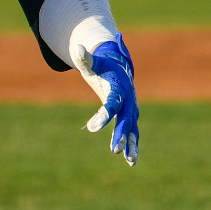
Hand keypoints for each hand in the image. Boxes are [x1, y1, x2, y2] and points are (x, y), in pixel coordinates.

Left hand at [78, 37, 138, 164]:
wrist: (120, 66)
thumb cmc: (102, 66)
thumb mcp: (92, 63)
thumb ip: (84, 59)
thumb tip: (77, 48)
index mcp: (117, 88)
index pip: (111, 103)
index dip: (102, 115)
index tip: (91, 128)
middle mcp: (127, 100)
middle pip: (124, 120)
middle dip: (120, 135)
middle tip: (114, 149)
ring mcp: (131, 109)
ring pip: (132, 129)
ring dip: (131, 144)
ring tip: (129, 161)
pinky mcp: (131, 116)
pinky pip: (134, 132)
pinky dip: (134, 145)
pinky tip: (131, 161)